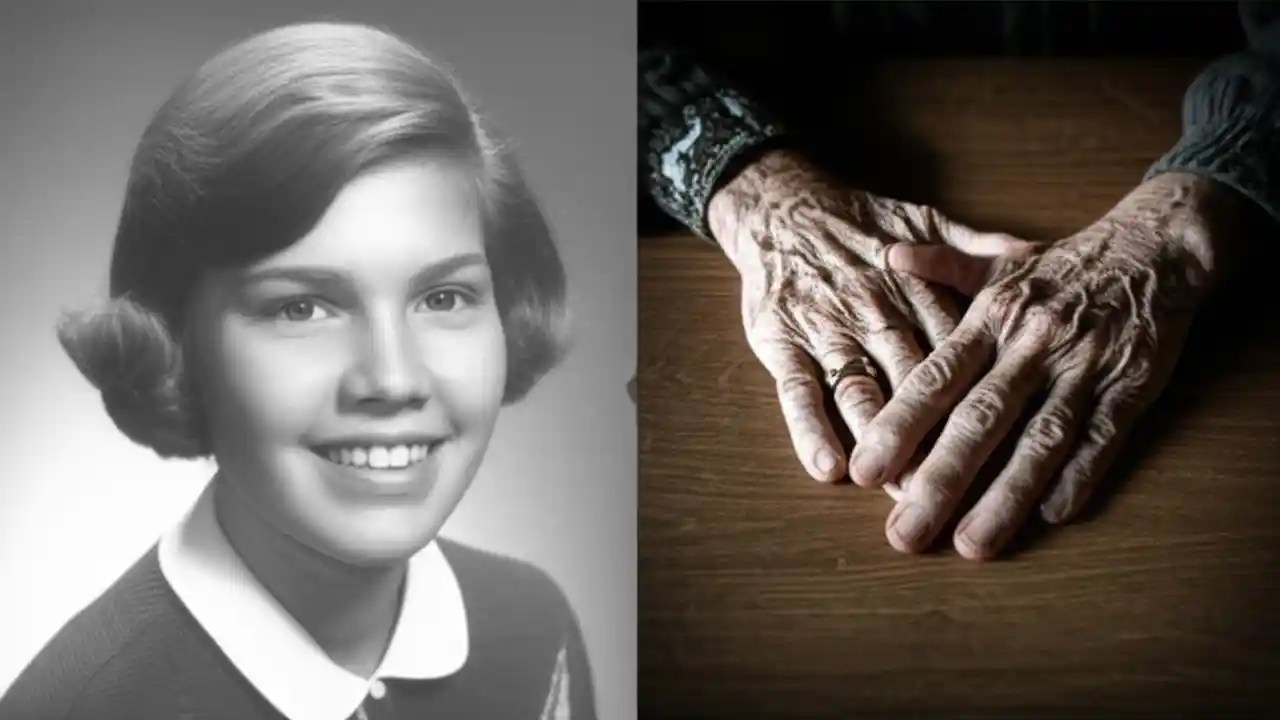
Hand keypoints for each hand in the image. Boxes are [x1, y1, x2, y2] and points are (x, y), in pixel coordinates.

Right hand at [707, 148, 1022, 482]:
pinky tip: (828, 467)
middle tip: (959, 486)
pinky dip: (810, 430)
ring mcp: (827, 328)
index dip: (985, 396)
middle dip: (937, 437)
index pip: (961, 351)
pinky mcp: (782, 340)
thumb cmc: (861, 222)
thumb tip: (1034, 257)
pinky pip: (797, 390)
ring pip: (859, 390)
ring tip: (898, 488)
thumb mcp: (925, 220)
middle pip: (914, 383)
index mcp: (917, 288)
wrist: (781, 204)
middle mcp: (876, 311)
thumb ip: (976, 248)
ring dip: (880, 442)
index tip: (1013, 441)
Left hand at [850, 172, 1241, 558]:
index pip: (936, 378)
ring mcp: (1083, 369)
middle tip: (904, 534)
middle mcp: (1031, 346)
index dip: (899, 426)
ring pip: (1039, 439)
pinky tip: (1052, 515)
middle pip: (979, 420)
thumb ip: (943, 268)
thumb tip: (889, 256)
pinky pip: (1103, 437)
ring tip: (971, 544)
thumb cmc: (1063, 266)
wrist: (1154, 247)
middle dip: (939, 481)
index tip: (864, 472)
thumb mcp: (998, 262)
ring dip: (1005, 495)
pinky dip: (1080, 475)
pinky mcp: (1130, 387)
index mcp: (992, 318)